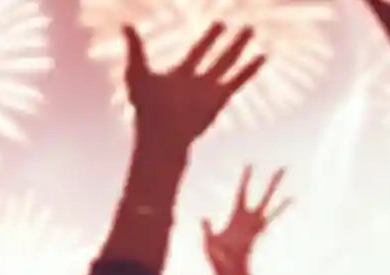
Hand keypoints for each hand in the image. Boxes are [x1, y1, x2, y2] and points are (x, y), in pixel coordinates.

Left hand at [124, 23, 264, 149]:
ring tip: (251, 31)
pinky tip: (262, 56)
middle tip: (242, 27)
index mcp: (181, 75)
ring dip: (240, 48)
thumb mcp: (136, 73)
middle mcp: (198, 82)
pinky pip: (238, 80)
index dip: (210, 38)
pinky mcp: (218, 98)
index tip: (220, 24)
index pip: (198, 52)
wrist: (161, 134)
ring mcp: (209, 90)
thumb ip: (135, 49)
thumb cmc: (145, 109)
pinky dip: (250, 69)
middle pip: (218, 57)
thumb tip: (126, 25)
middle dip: (228, 42)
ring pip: (229, 64)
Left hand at [204, 167, 291, 274]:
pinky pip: (270, 217)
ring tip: (285, 173)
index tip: (250, 165)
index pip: (242, 194)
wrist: (225, 269)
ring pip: (268, 202)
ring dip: (275, 188)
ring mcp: (254, 224)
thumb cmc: (217, 258)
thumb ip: (207, 228)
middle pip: (262, 196)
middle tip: (282, 167)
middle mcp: (249, 218)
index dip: (245, 180)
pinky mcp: (257, 231)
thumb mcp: (209, 239)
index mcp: (236, 217)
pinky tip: (292, 198)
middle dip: (271, 183)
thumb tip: (203, 218)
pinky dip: (281, 209)